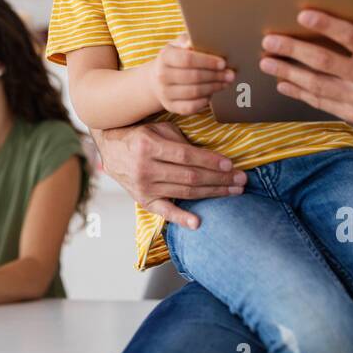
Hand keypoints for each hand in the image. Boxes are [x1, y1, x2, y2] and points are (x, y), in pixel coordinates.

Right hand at [91, 122, 245, 230]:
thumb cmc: (140, 136)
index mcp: (149, 146)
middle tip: (241, 179)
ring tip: (233, 191)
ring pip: (185, 192)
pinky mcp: (143, 200)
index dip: (211, 161)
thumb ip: (181, 141)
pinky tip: (197, 222)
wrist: (111, 148)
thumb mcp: (158, 129)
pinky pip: (165, 211)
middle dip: (219, 178)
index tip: (230, 164)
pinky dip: (181, 218)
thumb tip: (211, 156)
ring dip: (213, 192)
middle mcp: (145, 168)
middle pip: (190, 176)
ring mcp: (144, 187)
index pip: (187, 156)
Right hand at [147, 32, 233, 114]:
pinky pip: (190, 107)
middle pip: (194, 76)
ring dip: (213, 87)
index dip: (207, 62)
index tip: (223, 63)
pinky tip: (211, 94)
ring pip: (194, 92)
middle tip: (230, 74)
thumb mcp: (178, 46)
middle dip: (215, 76)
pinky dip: (203, 101)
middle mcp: (162, 75)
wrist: (157, 79)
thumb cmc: (175, 59)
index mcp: (165, 57)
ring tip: (225, 83)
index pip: (187, 59)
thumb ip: (187, 41)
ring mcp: (165, 92)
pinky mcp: (170, 106)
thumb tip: (192, 43)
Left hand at [258, 5, 352, 126]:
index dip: (325, 25)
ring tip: (267, 61)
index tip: (302, 16)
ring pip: (317, 84)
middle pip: (324, 61)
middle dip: (293, 50)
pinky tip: (283, 83)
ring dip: (288, 72)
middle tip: (270, 40)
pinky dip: (299, 93)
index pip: (349, 36)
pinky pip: (321, 103)